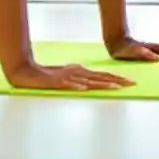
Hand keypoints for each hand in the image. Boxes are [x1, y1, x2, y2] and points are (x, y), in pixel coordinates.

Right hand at [6, 60, 134, 90]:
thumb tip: (91, 83)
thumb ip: (80, 78)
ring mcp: (67, 77)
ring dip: (102, 84)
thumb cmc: (47, 74)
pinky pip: (69, 85)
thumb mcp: (68, 75)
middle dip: (117, 80)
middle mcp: (77, 72)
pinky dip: (77, 86)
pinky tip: (85, 88)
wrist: (27, 72)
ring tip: (116, 87)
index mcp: (80, 70)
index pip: (103, 74)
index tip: (130, 81)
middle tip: (132, 83)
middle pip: (100, 77)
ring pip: (88, 81)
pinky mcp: (57, 83)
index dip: (117, 77)